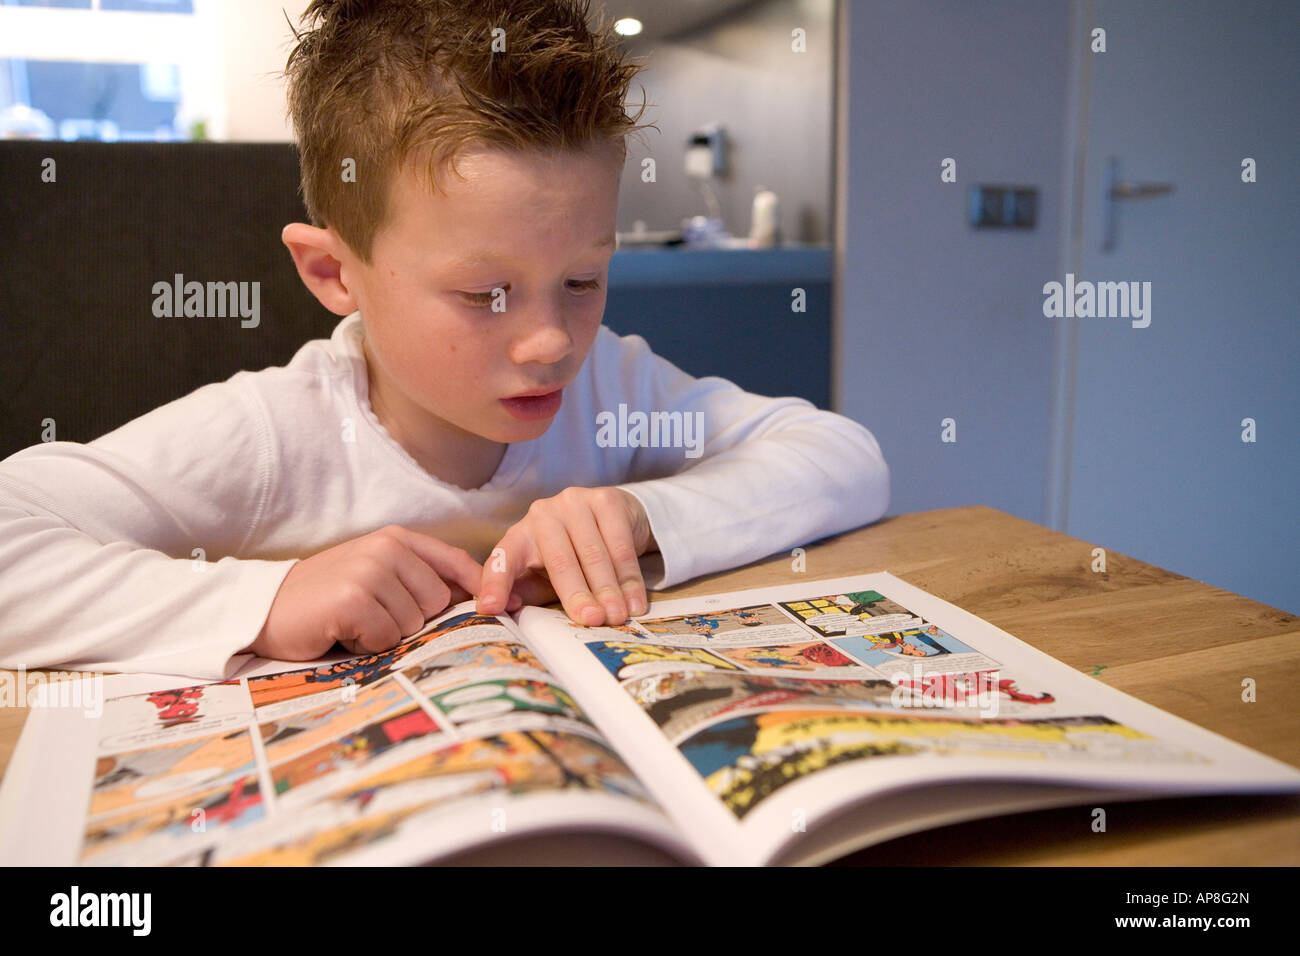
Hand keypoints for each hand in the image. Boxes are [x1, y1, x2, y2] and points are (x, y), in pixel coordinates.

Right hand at [247, 525, 483, 659]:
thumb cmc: (326, 599)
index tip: (506, 608)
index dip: (481, 589)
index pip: (457, 562)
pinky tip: (342, 632)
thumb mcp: (377, 577)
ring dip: (386, 636)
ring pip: (413, 625)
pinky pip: (386, 639)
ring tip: (354, 623)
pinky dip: (366, 645)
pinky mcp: (353, 599)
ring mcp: (370, 571)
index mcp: (398, 539)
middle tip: (372, 617)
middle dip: (412, 622)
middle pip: (438, 604)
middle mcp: (387, 548)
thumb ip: (421, 581)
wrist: (265, 609)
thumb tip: (480, 601)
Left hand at [476, 487, 654, 626]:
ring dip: (608, 590)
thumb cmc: (574, 557)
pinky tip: (635, 602)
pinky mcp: (606, 500)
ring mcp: (575, 502)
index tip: (490, 608)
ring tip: (617, 617)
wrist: (616, 519)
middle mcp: (543, 513)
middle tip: (591, 620)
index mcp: (520, 535)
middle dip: (576, 594)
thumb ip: (530, 593)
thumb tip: (510, 612)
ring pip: (593, 554)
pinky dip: (629, 578)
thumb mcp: (547, 577)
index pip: (503, 559)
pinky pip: (619, 545)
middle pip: (559, 560)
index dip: (495, 584)